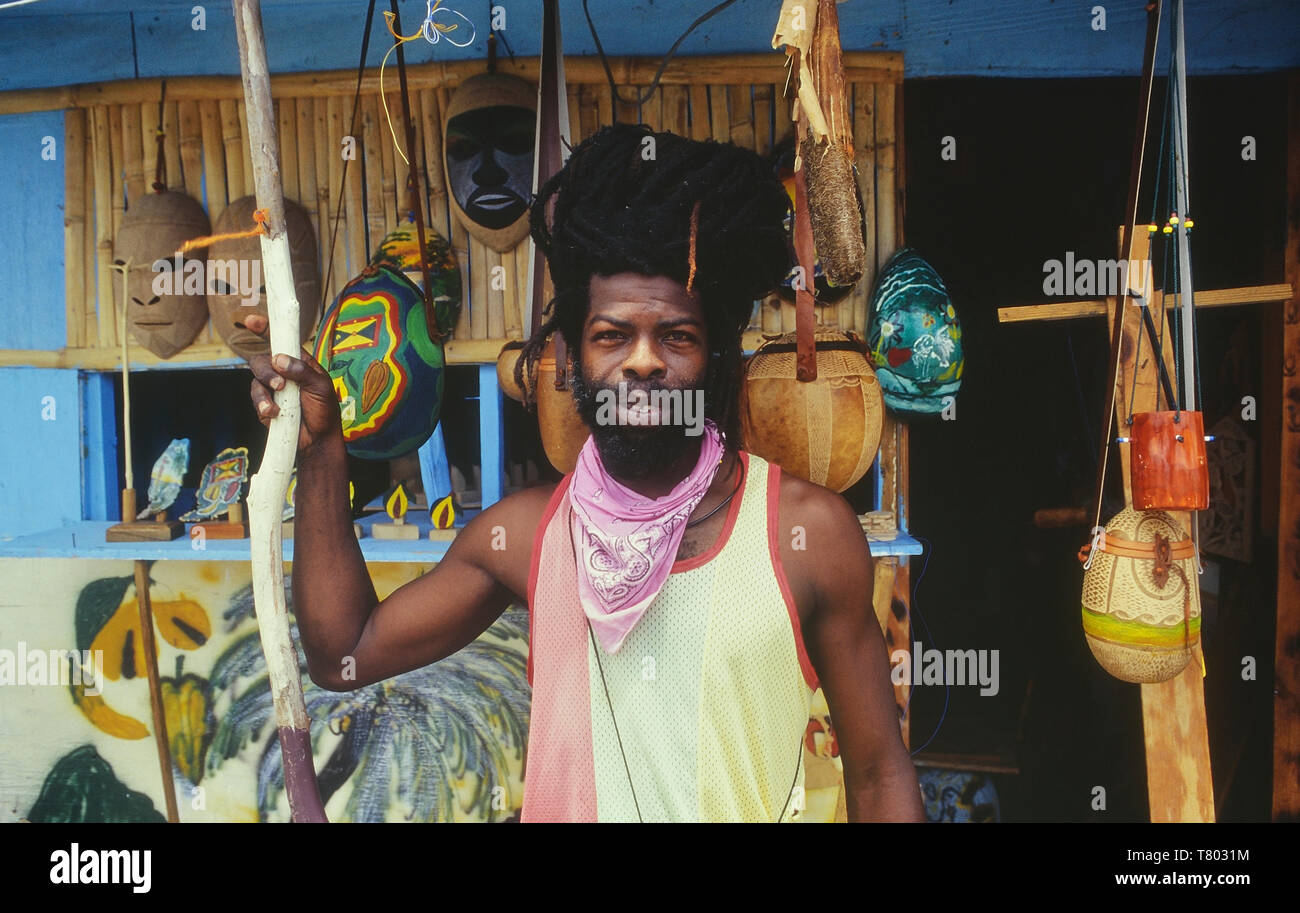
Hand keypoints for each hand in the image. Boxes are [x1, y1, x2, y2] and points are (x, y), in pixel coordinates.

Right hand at [245, 313, 342, 456]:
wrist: (318, 440)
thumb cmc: (324, 410)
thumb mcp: (321, 388)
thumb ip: (302, 371)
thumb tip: (278, 359)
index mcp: (298, 362)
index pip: (281, 341)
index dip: (265, 329)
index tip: (251, 320)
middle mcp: (282, 372)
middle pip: (261, 360)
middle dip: (266, 371)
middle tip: (279, 385)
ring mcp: (271, 388)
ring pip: (255, 378)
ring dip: (264, 391)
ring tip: (277, 406)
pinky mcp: (264, 404)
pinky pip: (255, 398)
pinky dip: (263, 405)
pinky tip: (274, 414)